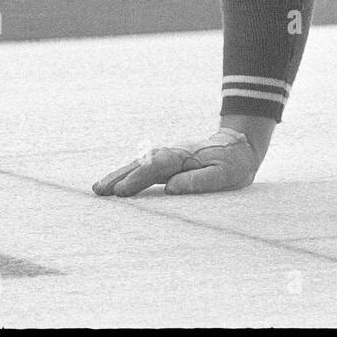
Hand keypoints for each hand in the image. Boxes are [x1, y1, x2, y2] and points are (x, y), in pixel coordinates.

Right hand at [93, 127, 258, 196]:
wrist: (238, 145)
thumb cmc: (233, 163)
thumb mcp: (224, 174)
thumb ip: (199, 180)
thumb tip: (171, 189)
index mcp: (183, 156)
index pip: (156, 167)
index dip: (138, 179)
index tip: (121, 191)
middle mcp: (171, 154)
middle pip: (141, 164)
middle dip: (119, 177)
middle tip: (99, 191)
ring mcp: (167, 157)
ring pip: (139, 165)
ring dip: (119, 176)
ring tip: (98, 189)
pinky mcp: (167, 163)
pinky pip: (144, 169)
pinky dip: (128, 175)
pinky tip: (114, 185)